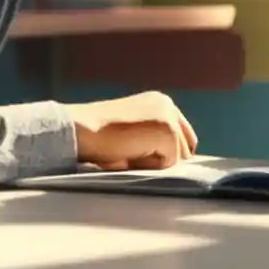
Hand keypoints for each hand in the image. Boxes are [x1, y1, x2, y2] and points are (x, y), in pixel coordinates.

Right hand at [66, 91, 197, 170]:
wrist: (83, 129)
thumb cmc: (99, 135)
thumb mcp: (133, 129)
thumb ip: (153, 137)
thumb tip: (173, 160)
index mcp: (160, 102)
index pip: (183, 135)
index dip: (169, 152)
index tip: (146, 156)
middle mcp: (168, 105)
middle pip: (185, 148)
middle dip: (163, 158)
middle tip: (132, 152)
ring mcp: (170, 117)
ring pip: (178, 157)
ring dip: (155, 162)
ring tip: (129, 152)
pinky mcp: (168, 132)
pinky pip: (168, 164)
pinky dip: (149, 165)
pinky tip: (130, 153)